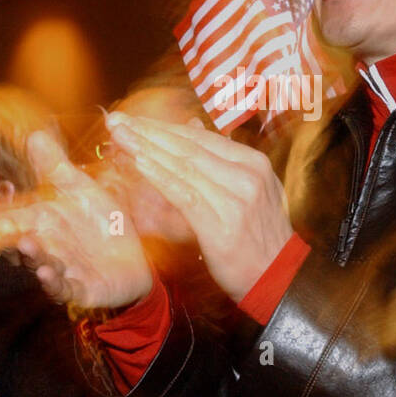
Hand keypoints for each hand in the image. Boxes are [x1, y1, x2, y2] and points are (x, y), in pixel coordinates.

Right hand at [0, 131, 152, 309]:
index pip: (7, 220)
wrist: (135, 257)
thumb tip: (34, 134)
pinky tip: (47, 273)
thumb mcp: (80, 188)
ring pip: (40, 263)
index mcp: (39, 222)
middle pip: (18, 243)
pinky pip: (63, 288)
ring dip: (31, 255)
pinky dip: (53, 283)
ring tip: (25, 243)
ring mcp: (59, 270)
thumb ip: (55, 166)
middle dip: (5, 236)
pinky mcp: (79, 290)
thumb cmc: (100, 222)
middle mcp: (44, 247)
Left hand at [105, 111, 291, 299]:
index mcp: (253, 162)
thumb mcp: (248, 188)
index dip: (163, 127)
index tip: (133, 119)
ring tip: (120, 137)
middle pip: (188, 147)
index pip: (200, 138)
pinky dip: (159, 177)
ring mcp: (237, 198)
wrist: (279, 277)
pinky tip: (138, 164)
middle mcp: (247, 175)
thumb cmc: (258, 235)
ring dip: (147, 150)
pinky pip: (184, 194)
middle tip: (116, 121)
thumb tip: (192, 124)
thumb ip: (219, 158)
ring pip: (183, 167)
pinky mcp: (222, 224)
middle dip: (148, 132)